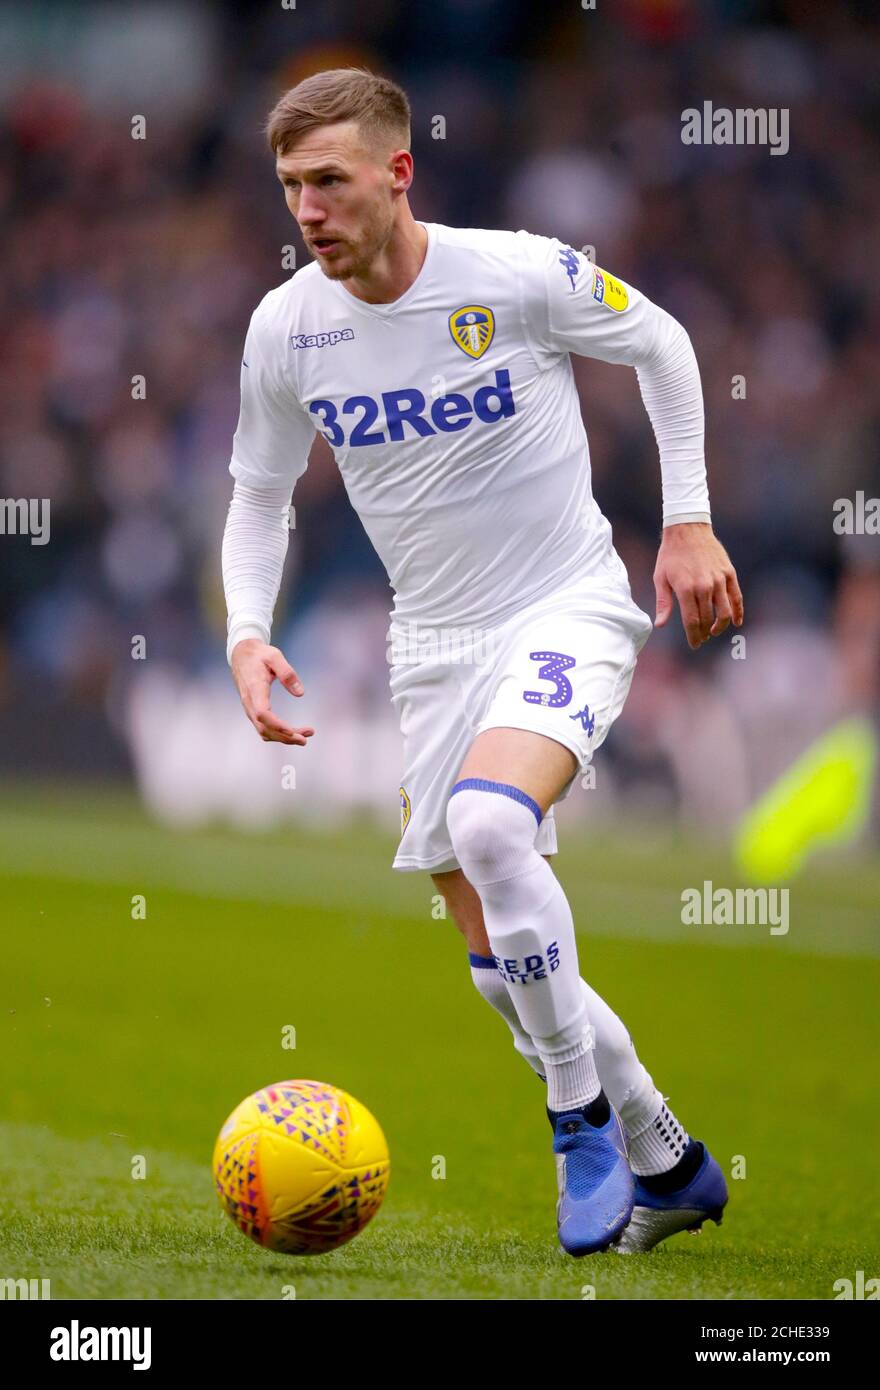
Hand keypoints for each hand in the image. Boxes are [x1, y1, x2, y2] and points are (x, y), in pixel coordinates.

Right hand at [230, 639, 314, 744]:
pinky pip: (263, 728)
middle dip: (285, 737)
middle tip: (306, 738)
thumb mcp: (275, 656)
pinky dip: (277, 734)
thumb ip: (287, 673)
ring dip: (283, 738)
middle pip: (264, 728)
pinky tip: (291, 732)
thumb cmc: (259, 654)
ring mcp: (249, 708)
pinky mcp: (252, 709)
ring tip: (305, 736)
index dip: (277, 725)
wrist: (241, 654)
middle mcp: (250, 702)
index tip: (293, 732)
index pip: (263, 713)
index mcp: (255, 688)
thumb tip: (300, 693)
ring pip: (264, 731)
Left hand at [654, 523, 743, 649]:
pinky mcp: (729, 573)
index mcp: (685, 589)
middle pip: (708, 619)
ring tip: (714, 631)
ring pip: (724, 612)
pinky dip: (738, 611)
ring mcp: (719, 580)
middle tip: (701, 638)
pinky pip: (736, 597)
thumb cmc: (670, 555)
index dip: (694, 636)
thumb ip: (663, 603)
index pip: (692, 621)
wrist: (688, 529)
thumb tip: (660, 625)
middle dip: (704, 633)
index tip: (694, 645)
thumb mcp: (660, 578)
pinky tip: (736, 622)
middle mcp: (704, 586)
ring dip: (720, 626)